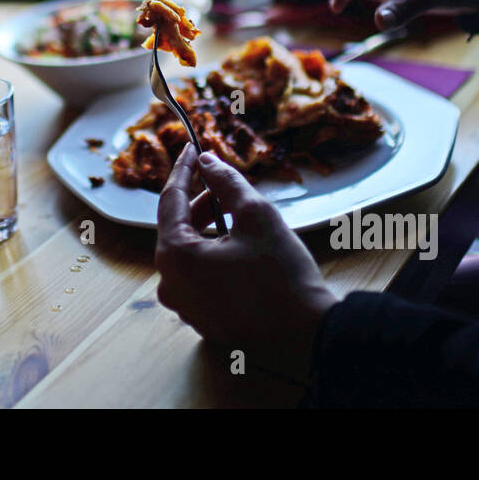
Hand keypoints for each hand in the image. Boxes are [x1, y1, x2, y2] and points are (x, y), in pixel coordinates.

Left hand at [155, 145, 337, 382]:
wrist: (308, 332)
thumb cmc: (282, 273)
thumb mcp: (255, 214)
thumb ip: (225, 181)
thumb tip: (206, 160)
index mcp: (175, 256)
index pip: (170, 200)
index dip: (182, 169)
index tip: (192, 147)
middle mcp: (170, 284)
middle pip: (176, 229)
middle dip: (199, 204)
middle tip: (223, 185)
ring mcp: (183, 307)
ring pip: (188, 255)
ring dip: (207, 231)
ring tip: (236, 217)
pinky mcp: (201, 320)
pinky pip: (197, 279)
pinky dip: (211, 257)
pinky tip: (238, 249)